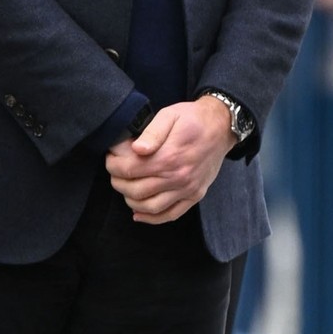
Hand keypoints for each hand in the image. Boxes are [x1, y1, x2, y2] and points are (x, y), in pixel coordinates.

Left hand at [105, 96, 235, 223]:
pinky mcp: (195, 196)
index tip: (110, 159)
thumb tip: (136, 149)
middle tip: (114, 173)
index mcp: (169, 156)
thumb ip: (152, 132)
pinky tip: (139, 214)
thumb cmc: (192, 118)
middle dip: (118, 182)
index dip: (114, 166)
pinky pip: (171, 214)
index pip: (130, 169)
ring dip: (131, 200)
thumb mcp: (170, 115)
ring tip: (124, 188)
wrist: (221, 127)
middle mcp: (178, 177)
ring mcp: (188, 189)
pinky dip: (152, 218)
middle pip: (137, 190)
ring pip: (151, 206)